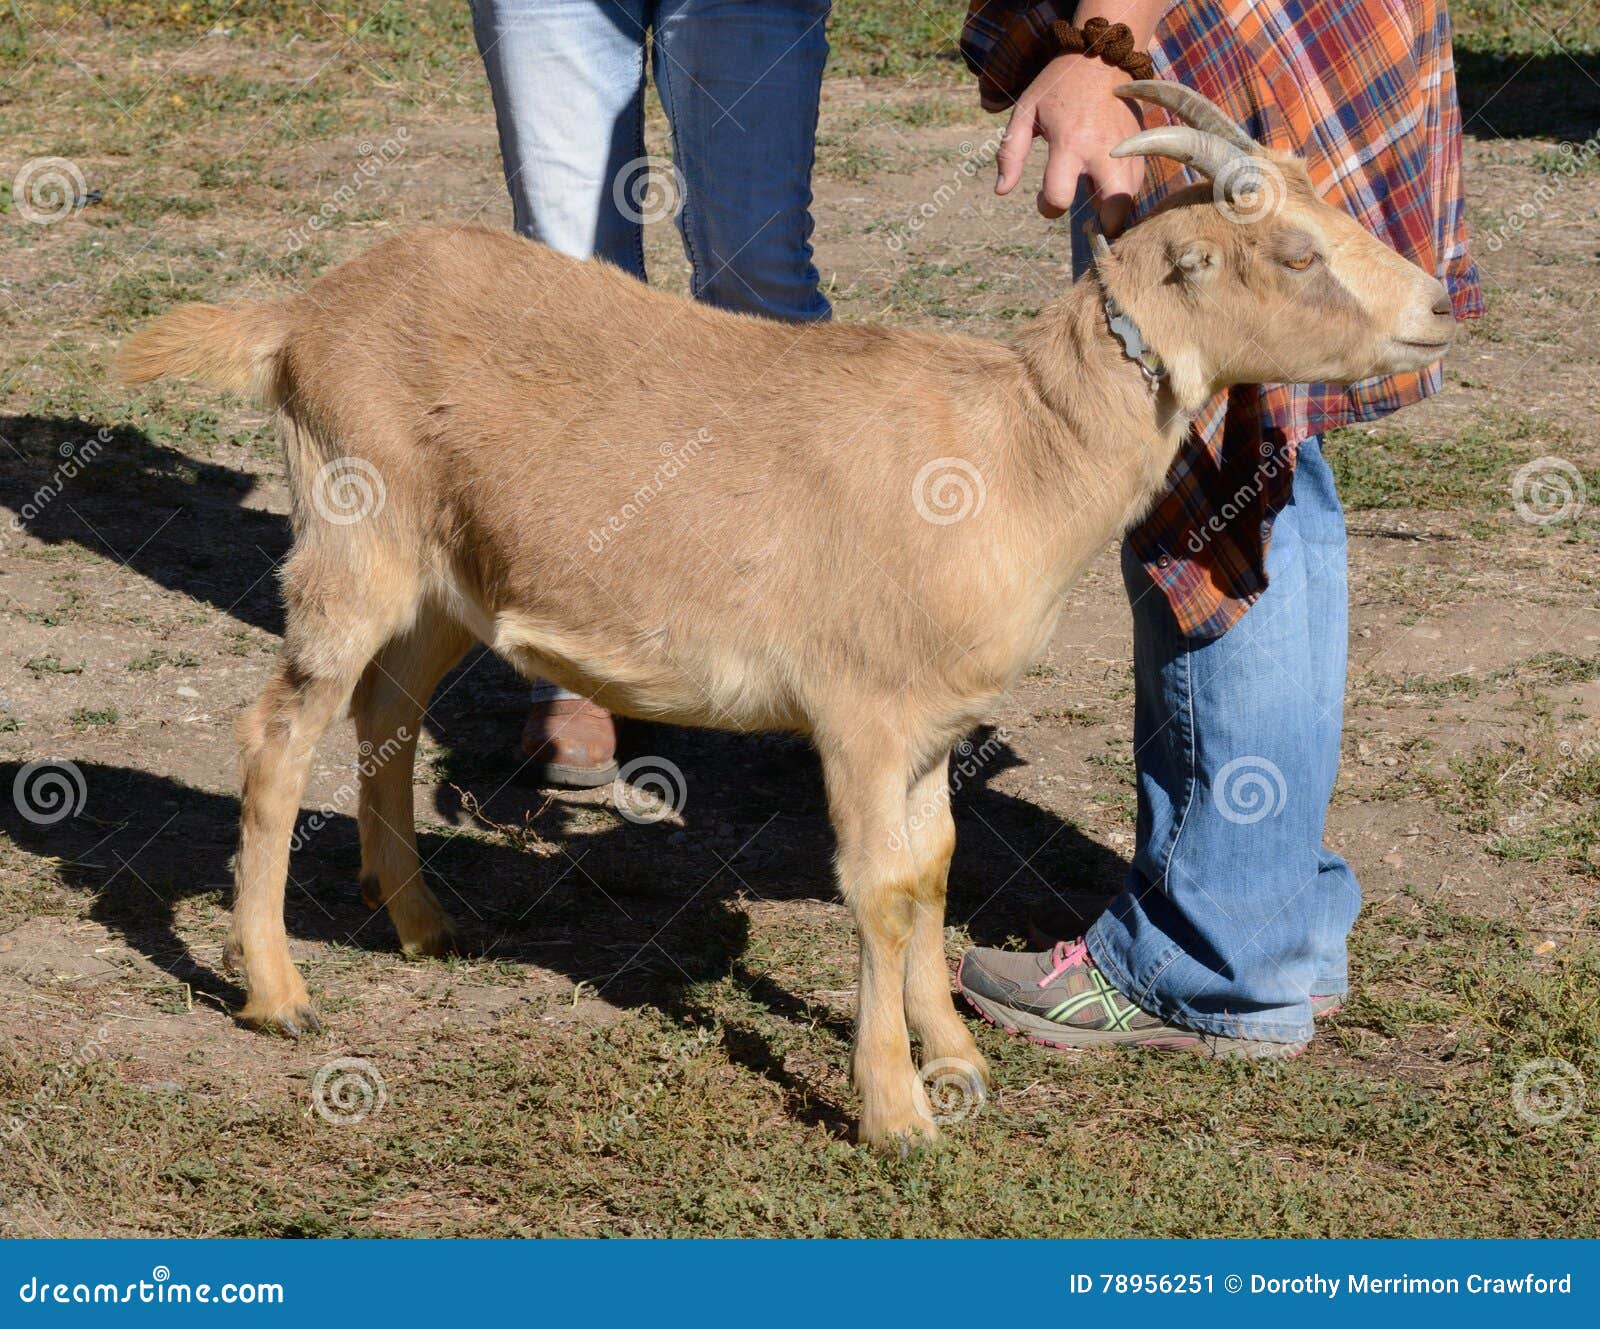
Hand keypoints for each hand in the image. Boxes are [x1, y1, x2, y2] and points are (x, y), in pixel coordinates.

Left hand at [995, 53, 1145, 232]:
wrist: (1104, 54)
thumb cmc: (1058, 85)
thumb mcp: (1025, 111)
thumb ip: (1010, 152)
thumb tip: (1001, 191)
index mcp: (1070, 143)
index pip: (1059, 198)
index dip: (1048, 208)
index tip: (1046, 200)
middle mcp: (1102, 149)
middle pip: (1113, 209)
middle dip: (1101, 225)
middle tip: (1089, 222)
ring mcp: (1127, 147)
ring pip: (1129, 197)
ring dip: (1113, 206)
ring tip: (1096, 196)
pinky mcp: (1142, 144)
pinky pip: (1139, 180)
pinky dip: (1125, 189)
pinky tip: (1109, 180)